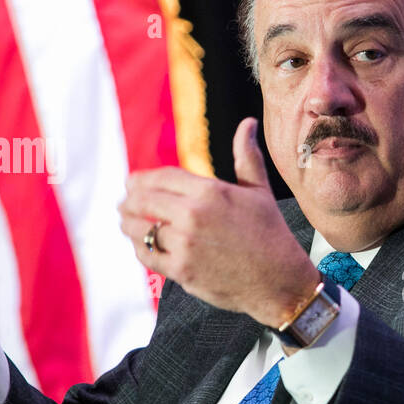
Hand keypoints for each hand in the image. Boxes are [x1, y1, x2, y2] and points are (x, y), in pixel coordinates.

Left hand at [119, 118, 318, 327]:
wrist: (279, 281)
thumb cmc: (271, 234)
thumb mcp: (260, 191)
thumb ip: (246, 155)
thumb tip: (248, 122)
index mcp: (210, 191)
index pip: (161, 177)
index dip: (141, 179)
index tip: (131, 182)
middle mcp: (193, 215)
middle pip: (144, 201)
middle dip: (129, 201)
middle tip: (123, 203)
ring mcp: (185, 244)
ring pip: (140, 229)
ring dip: (128, 224)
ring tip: (125, 222)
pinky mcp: (181, 270)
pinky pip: (147, 256)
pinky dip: (140, 249)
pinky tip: (140, 245)